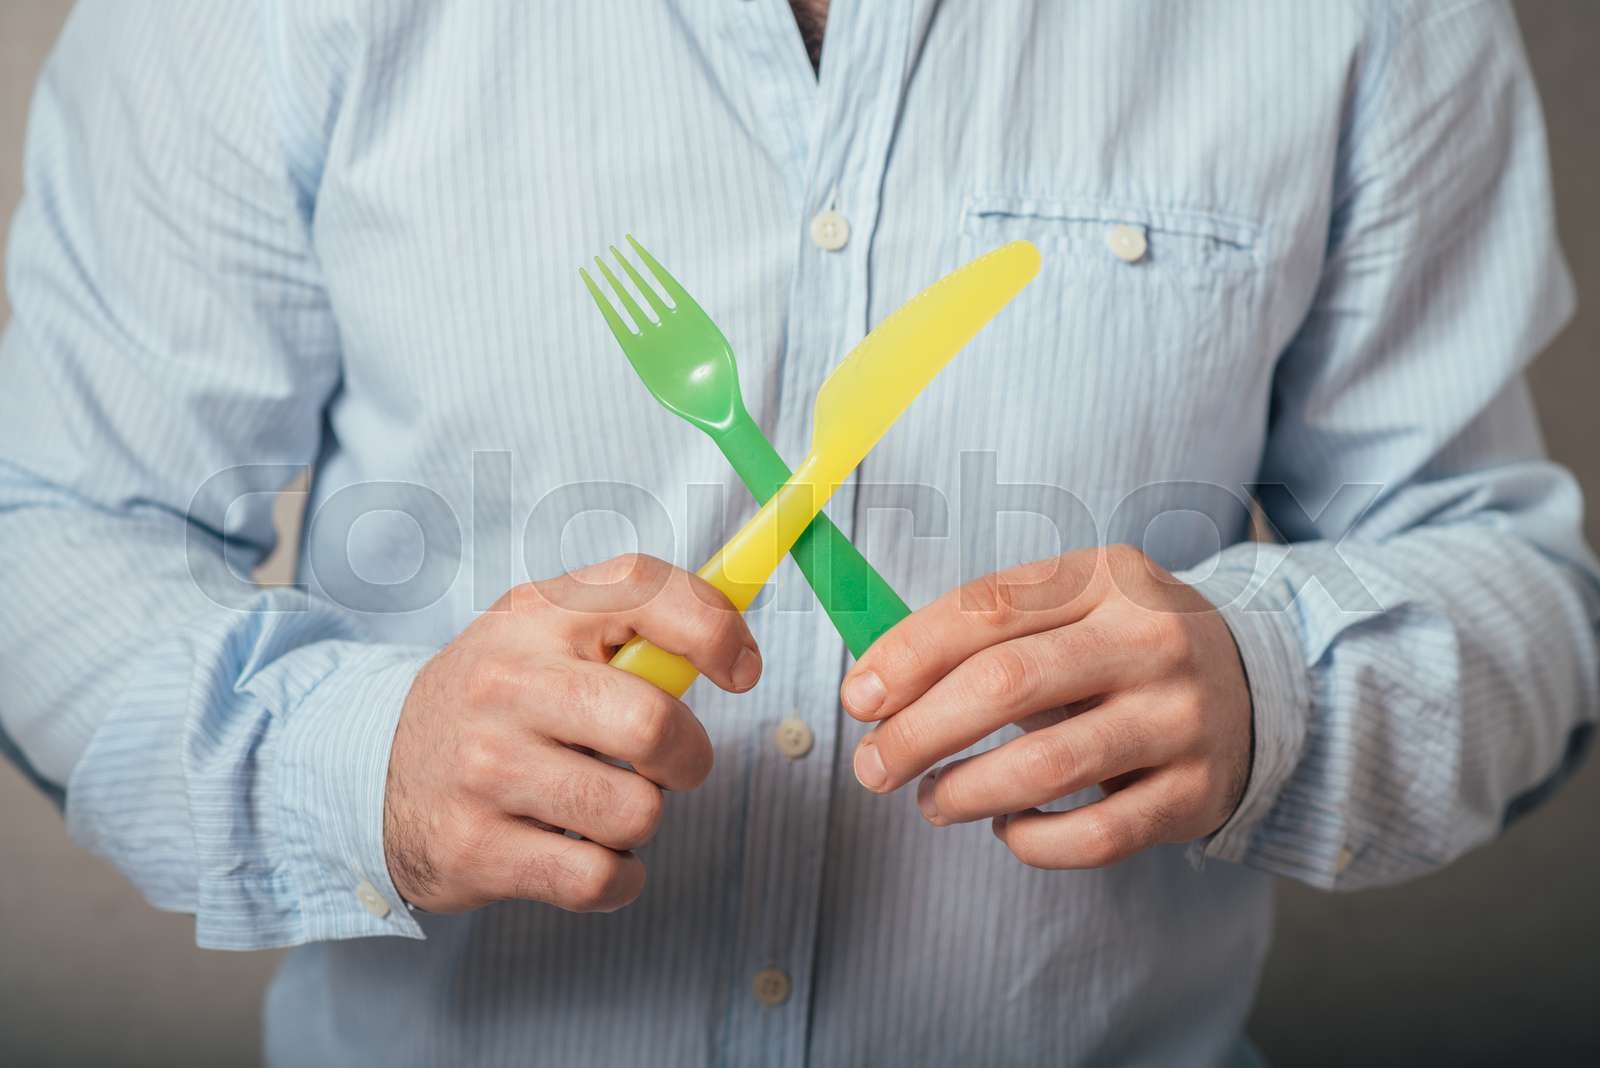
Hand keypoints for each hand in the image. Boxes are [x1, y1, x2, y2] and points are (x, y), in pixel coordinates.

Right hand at [385, 554, 760, 912]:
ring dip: (643, 819)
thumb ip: (637, 625)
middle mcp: (505, 683)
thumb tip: (738, 644)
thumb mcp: (550, 632)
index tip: (741, 671)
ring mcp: (483, 768)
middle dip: (689, 756)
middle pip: (653, 725)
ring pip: (636, 812)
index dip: (716, 630)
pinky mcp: (473, 847)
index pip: (644, 591)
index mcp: (538, 614)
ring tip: (605, 804)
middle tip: (670, 763)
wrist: (378, 769)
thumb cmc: (505, 699)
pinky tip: (591, 855)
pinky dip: (617, 877)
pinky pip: (597, 878)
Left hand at [841, 545, 1251, 868]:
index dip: (908, 655)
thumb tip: (875, 686)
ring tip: (932, 800)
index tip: (858, 699)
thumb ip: (984, 631)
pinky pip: (1096, 836)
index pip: (986, 608)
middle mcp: (1151, 638)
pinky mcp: (1197, 791)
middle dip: (919, 732)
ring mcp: (1181, 716)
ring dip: (965, 791)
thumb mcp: (1070, 605)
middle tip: (874, 765)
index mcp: (1105, 576)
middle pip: (1008, 682)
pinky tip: (1007, 827)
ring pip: (1048, 766)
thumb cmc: (1119, 646)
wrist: (1254, 683)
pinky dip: (1033, 841)